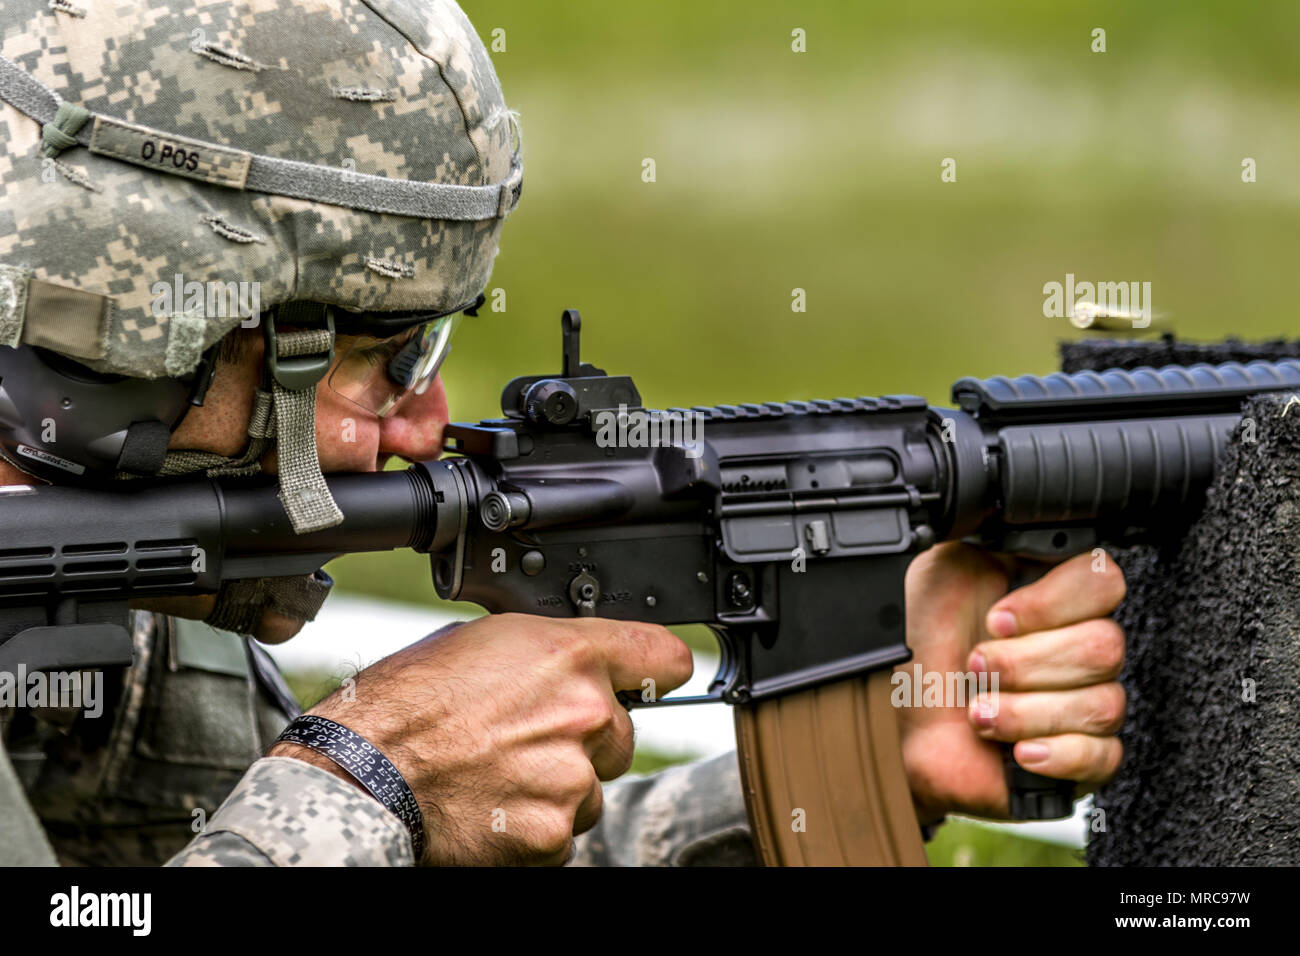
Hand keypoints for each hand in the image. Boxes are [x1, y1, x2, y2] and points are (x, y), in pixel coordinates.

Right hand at [268, 613, 692, 864]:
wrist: (364, 773)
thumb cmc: (409, 703)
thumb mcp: (485, 640)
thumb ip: (550, 648)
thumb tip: (580, 658)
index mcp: (569, 656)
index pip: (664, 657)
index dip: (655, 669)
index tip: (651, 679)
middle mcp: (583, 714)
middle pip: (621, 732)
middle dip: (583, 738)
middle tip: (521, 737)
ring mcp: (571, 779)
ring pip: (591, 787)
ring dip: (557, 785)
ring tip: (496, 770)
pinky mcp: (552, 834)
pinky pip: (563, 830)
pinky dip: (533, 823)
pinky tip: (493, 802)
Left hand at [896, 542, 1126, 822]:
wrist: (901, 726)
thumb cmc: (918, 653)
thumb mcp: (939, 575)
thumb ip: (983, 538)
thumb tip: (1012, 514)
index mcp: (1050, 596)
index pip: (1103, 580)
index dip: (1053, 603)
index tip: (997, 618)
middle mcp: (1075, 644)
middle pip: (1105, 646)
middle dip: (1025, 663)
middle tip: (976, 667)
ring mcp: (1083, 701)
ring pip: (1101, 703)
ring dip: (1025, 711)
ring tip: (979, 712)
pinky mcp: (1082, 756)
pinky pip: (1102, 755)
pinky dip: (1057, 753)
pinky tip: (1019, 749)